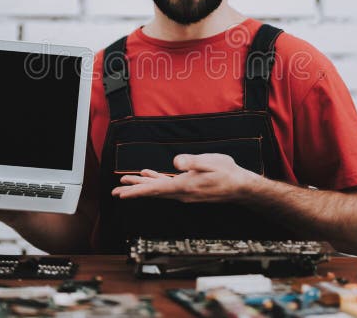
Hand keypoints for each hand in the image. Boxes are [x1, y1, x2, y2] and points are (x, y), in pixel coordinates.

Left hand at [111, 153, 259, 202]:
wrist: (240, 186)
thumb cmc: (227, 173)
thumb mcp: (211, 162)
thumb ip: (192, 161)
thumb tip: (175, 162)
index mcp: (184, 186)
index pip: (155, 190)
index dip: (137, 191)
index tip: (122, 194)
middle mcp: (182, 192)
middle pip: (152, 192)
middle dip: (134, 191)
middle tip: (116, 192)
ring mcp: (185, 192)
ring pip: (158, 189)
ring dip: (142, 186)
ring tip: (126, 183)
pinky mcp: (188, 188)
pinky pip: (167, 186)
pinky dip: (155, 181)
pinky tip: (149, 175)